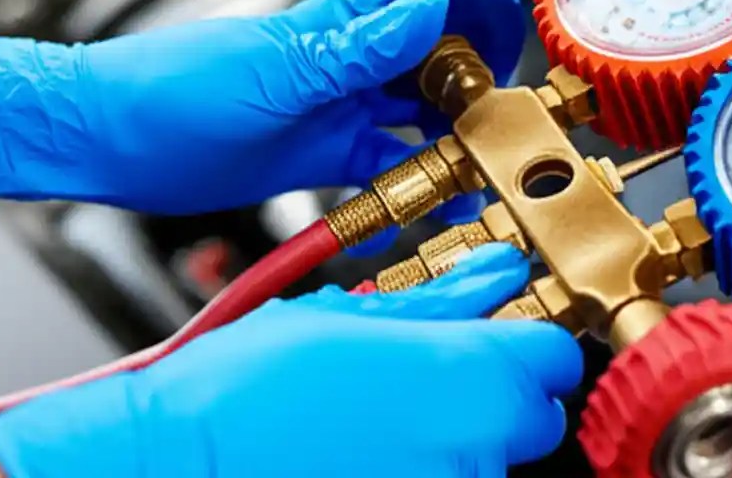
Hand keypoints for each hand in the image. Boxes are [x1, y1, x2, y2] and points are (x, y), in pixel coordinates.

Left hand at [0, 0, 521, 215]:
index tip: (509, 27)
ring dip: (448, 139)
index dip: (466, 2)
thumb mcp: (274, 74)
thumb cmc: (171, 90)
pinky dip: (408, 183)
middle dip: (473, 86)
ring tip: (486, 167)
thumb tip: (428, 7)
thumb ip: (355, 50)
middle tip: (509, 122)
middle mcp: (344, 67)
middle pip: (428, 66)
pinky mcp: (317, 154)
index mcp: (335, 30)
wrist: (106, 140)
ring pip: (411, 119)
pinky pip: (379, 165)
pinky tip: (430, 203)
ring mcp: (333, 111)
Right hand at [0, 243, 582, 477]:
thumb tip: (494, 273)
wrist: (175, 463)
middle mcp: (477, 451)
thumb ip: (443, 299)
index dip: (525, 338)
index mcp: (475, 384)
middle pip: (530, 412)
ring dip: (450, 435)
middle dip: (491, 392)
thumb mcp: (352, 315)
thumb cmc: (245, 391)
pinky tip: (366, 450)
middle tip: (424, 375)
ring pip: (486, 455)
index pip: (557, 354)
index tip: (499, 333)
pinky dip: (421, 468)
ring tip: (378, 415)